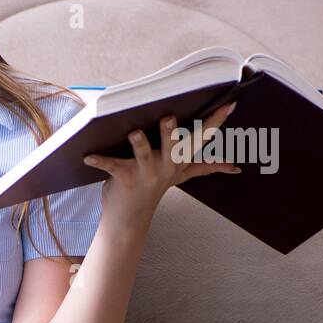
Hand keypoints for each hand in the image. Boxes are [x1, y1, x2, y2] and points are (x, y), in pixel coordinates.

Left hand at [81, 101, 240, 230]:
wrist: (130, 217)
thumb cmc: (153, 188)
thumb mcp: (180, 176)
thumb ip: (205, 168)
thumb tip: (234, 167)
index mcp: (179, 160)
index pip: (199, 139)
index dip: (215, 122)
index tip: (229, 104)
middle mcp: (165, 166)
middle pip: (172, 146)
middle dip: (171, 133)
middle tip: (170, 117)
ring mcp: (145, 173)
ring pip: (143, 155)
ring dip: (139, 144)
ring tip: (135, 133)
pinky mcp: (124, 178)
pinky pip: (111, 166)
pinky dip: (99, 161)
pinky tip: (87, 156)